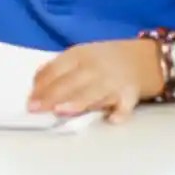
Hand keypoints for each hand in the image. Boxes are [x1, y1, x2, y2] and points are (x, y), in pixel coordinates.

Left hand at [27, 39, 164, 123]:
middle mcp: (96, 67)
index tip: (30, 101)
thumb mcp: (79, 56)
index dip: (42, 85)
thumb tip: (35, 84)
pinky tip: (112, 119)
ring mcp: (114, 81)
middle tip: (37, 109)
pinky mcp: (131, 94)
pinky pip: (126, 104)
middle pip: (72, 82)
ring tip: (63, 110)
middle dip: (53, 95)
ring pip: (95, 92)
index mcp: (79, 55)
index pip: (57, 69)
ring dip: (80, 100)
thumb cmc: (103, 61)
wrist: (144, 58)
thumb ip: (58, 69)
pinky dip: (120, 111)